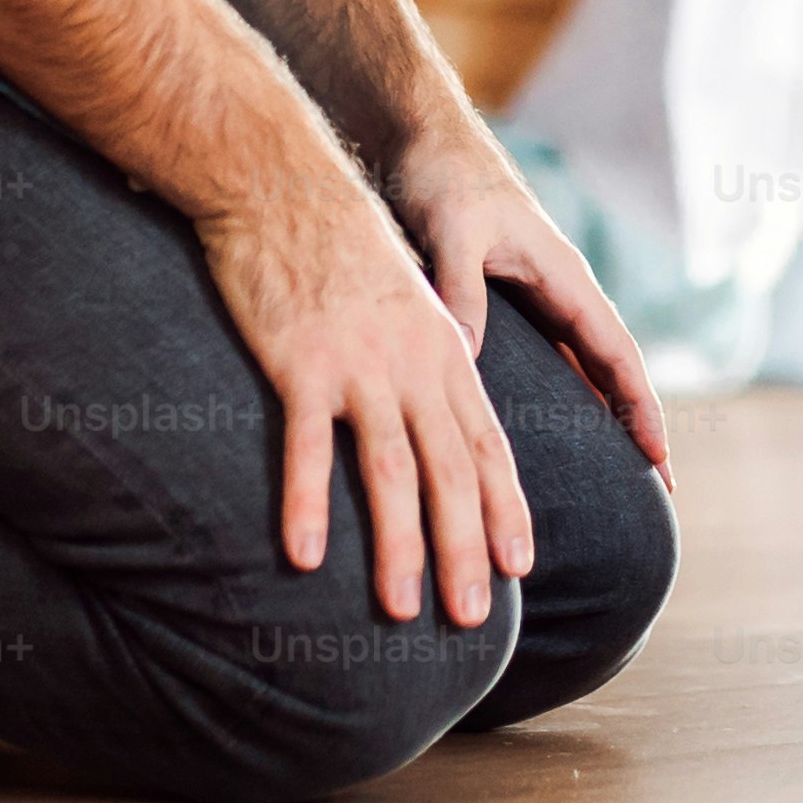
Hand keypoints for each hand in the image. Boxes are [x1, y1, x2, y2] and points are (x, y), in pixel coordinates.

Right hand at [197, 188, 528, 626]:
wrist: (283, 183)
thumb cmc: (340, 250)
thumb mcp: (406, 305)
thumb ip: (425, 364)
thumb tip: (434, 421)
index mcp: (444, 355)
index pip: (489, 445)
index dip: (506, 508)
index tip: (519, 567)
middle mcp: (415, 365)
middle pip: (451, 470)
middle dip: (466, 548)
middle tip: (472, 619)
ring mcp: (360, 365)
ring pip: (391, 468)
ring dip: (400, 545)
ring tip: (404, 610)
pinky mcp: (300, 363)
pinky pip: (307, 445)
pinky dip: (307, 501)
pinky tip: (304, 557)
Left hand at [394, 133, 673, 488]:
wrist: (423, 136)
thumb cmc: (443, 177)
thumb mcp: (453, 232)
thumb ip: (461, 291)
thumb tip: (465, 358)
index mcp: (563, 275)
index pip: (615, 352)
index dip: (638, 407)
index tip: (658, 459)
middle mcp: (561, 290)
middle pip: (611, 369)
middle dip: (637, 427)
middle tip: (658, 492)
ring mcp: (540, 296)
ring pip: (584, 368)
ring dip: (605, 418)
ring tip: (618, 481)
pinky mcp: (511, 298)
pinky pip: (550, 359)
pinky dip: (564, 398)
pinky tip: (559, 437)